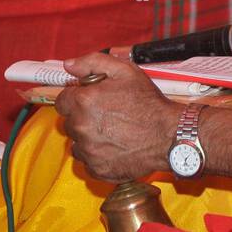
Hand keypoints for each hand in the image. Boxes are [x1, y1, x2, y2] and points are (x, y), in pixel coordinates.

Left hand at [55, 52, 178, 181]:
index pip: (62, 101)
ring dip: (89, 138)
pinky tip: (115, 147)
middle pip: (69, 123)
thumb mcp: (126, 72)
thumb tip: (69, 65)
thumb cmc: (149, 104)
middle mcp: (81, 127)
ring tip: (112, 133)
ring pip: (77, 143)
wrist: (170, 135)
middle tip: (107, 116)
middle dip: (83, 118)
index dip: (77, 99)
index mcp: (84, 101)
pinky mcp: (97, 169)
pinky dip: (98, 156)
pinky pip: (88, 162)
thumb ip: (93, 62)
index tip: (91, 101)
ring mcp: (88, 151)